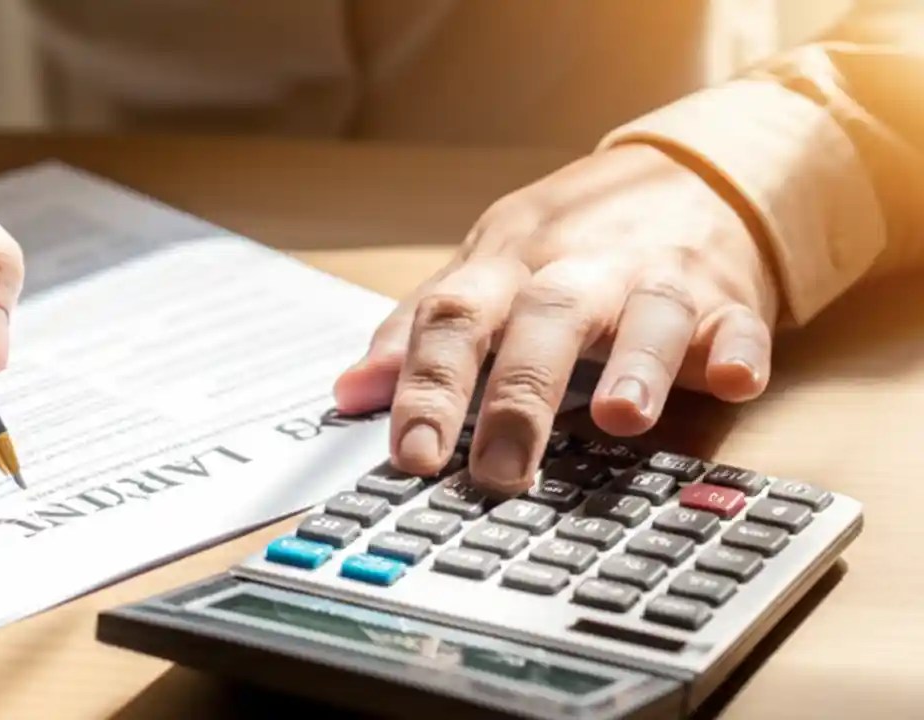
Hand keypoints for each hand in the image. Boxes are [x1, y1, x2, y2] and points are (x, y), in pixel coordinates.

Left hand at [334, 143, 779, 494]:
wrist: (688, 171)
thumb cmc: (571, 238)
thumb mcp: (487, 266)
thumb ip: (420, 329)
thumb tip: (348, 394)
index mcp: (507, 264)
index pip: (454, 317)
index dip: (426, 385)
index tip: (410, 454)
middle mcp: (579, 267)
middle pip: (544, 319)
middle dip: (519, 398)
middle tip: (497, 473)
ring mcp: (657, 277)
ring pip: (646, 313)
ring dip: (634, 364)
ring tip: (620, 419)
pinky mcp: (727, 297)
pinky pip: (738, 322)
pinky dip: (739, 350)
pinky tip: (735, 379)